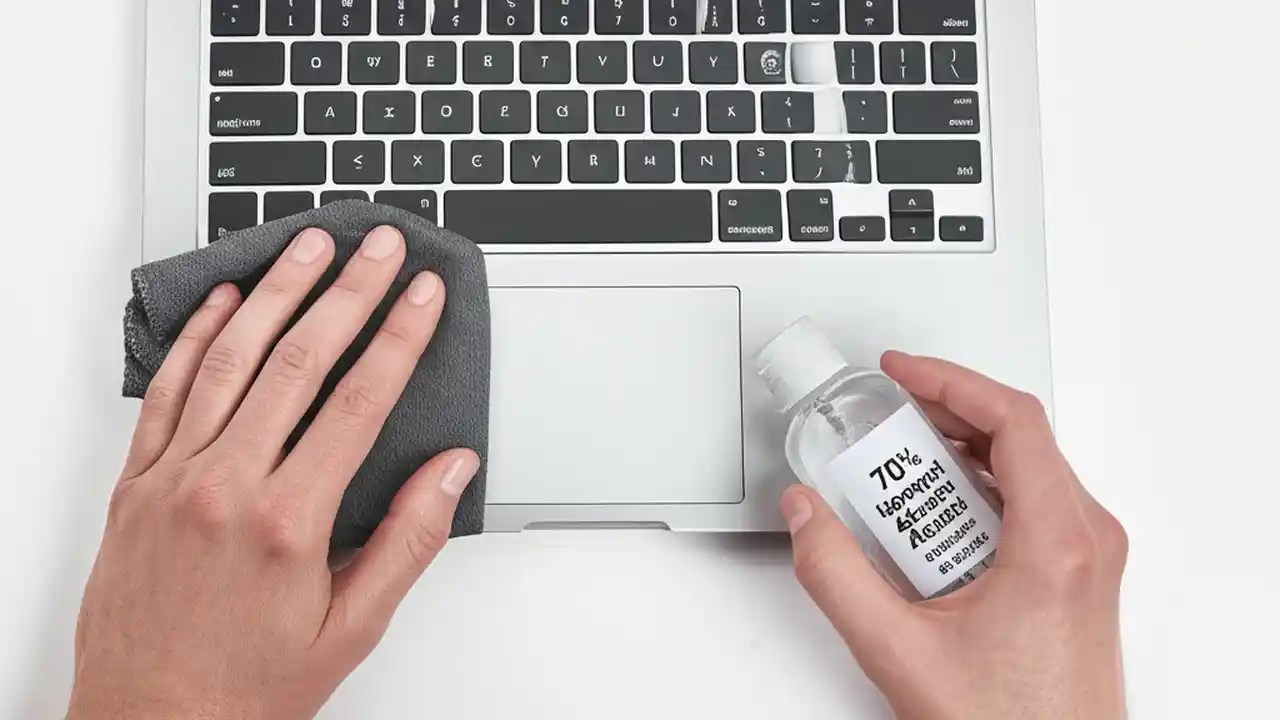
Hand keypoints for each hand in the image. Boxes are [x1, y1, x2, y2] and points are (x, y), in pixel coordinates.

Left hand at [70, 227, 479, 719]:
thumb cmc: (249, 688)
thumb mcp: (352, 627)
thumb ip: (408, 540)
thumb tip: (452, 471)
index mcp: (290, 521)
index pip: (360, 400)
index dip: (400, 336)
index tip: (424, 293)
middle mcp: (226, 487)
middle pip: (299, 362)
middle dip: (348, 291)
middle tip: (379, 245)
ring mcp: (172, 478)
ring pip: (231, 360)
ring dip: (277, 294)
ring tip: (310, 245)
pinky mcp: (133, 485)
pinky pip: (167, 392)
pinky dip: (197, 338)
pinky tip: (226, 300)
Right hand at [781, 352, 1127, 719]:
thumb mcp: (898, 651)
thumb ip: (836, 576)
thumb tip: (805, 514)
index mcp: (1057, 544)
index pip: (1012, 420)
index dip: (949, 380)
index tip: (902, 370)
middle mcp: (1087, 539)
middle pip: (1019, 435)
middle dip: (945, 412)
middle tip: (889, 415)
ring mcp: (1089, 557)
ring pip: (1028, 467)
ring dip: (961, 452)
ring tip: (900, 463)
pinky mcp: (1079, 575)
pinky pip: (1033, 501)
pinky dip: (980, 487)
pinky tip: (933, 513)